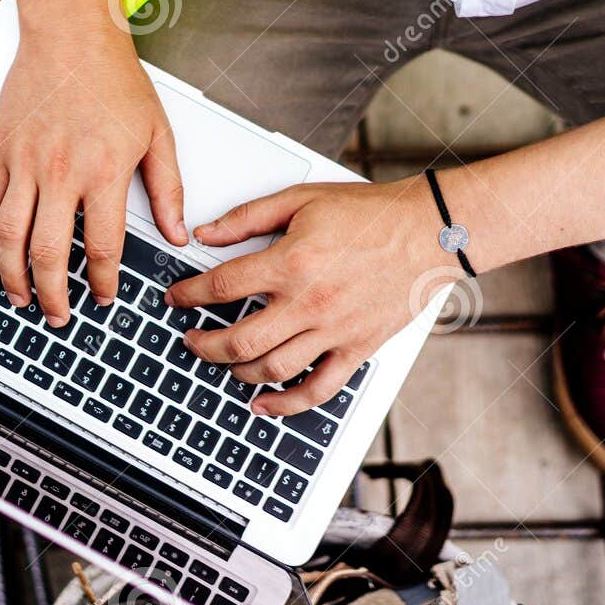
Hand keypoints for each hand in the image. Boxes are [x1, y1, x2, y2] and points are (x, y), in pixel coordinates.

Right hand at [0, 16, 186, 325]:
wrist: (70, 33)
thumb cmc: (114, 78)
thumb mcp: (158, 133)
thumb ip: (168, 188)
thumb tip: (177, 233)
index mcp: (103, 171)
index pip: (100, 245)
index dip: (101, 280)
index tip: (103, 296)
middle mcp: (60, 172)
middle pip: (49, 252)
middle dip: (53, 293)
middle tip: (59, 314)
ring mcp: (24, 163)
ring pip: (11, 237)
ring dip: (14, 276)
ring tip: (21, 299)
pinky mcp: (1, 153)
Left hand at [167, 176, 453, 415]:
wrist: (428, 231)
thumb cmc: (370, 214)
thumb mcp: (301, 199)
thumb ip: (247, 218)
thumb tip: (206, 233)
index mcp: (291, 263)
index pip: (222, 288)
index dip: (189, 295)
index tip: (176, 298)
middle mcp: (309, 302)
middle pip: (239, 339)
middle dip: (203, 344)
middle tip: (190, 339)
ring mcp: (334, 330)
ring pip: (272, 369)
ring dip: (236, 372)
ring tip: (222, 362)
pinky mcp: (357, 348)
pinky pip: (318, 389)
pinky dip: (286, 404)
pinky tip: (263, 405)